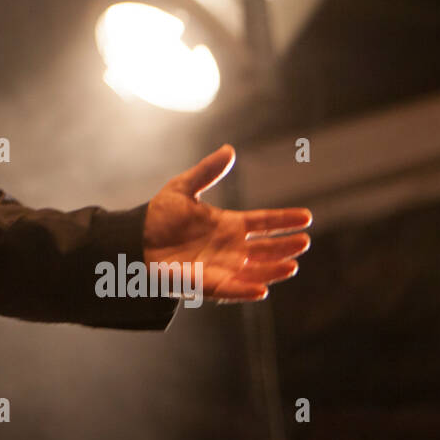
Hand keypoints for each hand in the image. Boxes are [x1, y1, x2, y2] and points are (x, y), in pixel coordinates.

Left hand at [142, 144, 310, 303]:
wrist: (133, 239)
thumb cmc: (158, 215)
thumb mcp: (183, 188)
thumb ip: (207, 172)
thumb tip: (229, 149)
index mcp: (228, 225)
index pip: (263, 222)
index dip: (284, 220)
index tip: (306, 217)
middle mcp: (230, 247)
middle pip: (265, 248)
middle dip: (285, 246)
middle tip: (304, 241)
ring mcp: (221, 266)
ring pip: (255, 270)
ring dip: (273, 269)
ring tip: (292, 265)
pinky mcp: (206, 284)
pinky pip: (231, 289)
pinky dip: (246, 290)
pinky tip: (263, 289)